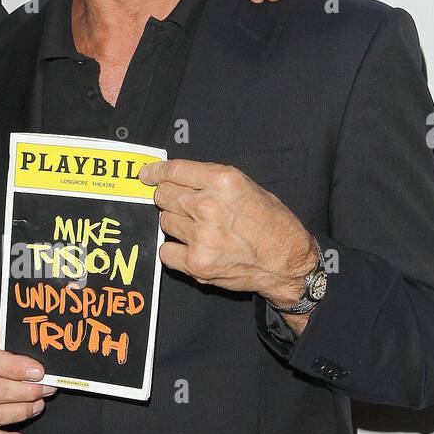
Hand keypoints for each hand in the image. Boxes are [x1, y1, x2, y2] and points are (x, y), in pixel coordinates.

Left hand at [138, 158, 315, 303]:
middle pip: (164, 196)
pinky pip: (166, 251)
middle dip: (168, 199)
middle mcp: (208, 206)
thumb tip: (179, 178)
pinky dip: (174, 250)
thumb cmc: (272, 225)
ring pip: (164, 222)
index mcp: (223, 181)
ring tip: (199, 229)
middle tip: (183, 206)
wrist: (286, 263)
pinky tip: (193, 248)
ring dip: (175, 224)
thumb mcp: (248, 187)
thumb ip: (212, 181)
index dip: (155, 172)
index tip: (146, 175)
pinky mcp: (196, 262)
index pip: (174, 171)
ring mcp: (200, 236)